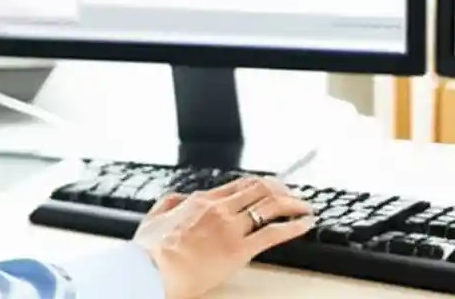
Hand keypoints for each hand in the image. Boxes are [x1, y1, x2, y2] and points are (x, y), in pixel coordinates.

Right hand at [132, 176, 314, 298]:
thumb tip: (179, 200)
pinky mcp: (239, 250)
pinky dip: (294, 225)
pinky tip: (305, 223)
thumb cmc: (149, 252)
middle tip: (293, 194)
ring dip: (293, 203)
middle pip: (260, 189)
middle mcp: (220, 209)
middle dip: (281, 190)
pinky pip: (274, 232)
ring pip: (270, 205)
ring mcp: (231, 228)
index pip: (239, 185)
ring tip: (305, 207)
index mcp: (201, 201)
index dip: (260, 184)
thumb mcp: (153, 218)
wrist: (149, 270)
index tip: (271, 186)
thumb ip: (170, 204)